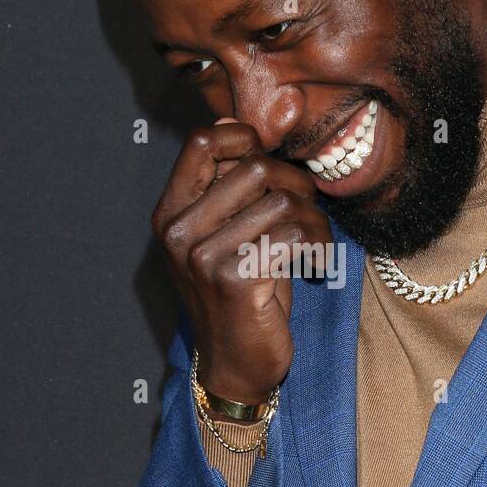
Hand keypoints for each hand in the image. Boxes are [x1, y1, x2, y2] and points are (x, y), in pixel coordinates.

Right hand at [152, 118, 332, 401]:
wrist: (237, 363)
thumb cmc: (240, 294)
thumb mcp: (224, 234)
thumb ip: (224, 185)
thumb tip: (230, 122)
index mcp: (170, 213)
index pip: (201, 142)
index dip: (245, 139)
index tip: (270, 164)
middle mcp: (178, 231)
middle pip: (254, 167)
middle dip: (296, 185)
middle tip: (308, 211)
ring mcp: (202, 256)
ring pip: (280, 201)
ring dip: (313, 220)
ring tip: (315, 244)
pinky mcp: (233, 279)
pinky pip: (292, 234)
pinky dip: (316, 246)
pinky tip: (315, 264)